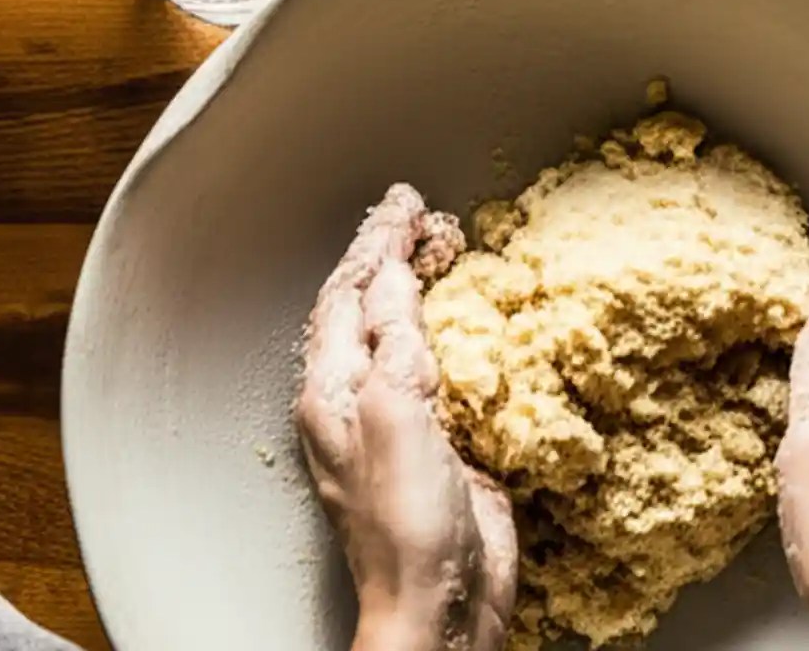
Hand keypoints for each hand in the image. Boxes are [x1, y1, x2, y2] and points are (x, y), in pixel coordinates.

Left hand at [296, 184, 516, 650]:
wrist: (442, 606)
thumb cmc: (407, 525)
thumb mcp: (395, 418)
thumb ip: (393, 343)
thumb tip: (393, 274)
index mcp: (335, 389)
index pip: (351, 293)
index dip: (377, 243)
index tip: (407, 203)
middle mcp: (360, 399)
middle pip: (367, 307)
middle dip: (389, 256)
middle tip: (421, 216)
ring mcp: (401, 422)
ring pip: (404, 334)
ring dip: (419, 289)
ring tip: (440, 250)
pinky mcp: (443, 443)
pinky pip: (444, 369)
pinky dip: (455, 333)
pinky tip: (473, 323)